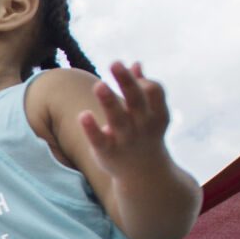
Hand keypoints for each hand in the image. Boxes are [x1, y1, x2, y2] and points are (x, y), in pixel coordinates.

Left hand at [78, 61, 170, 175]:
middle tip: (115, 63)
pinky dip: (92, 129)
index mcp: (156, 114)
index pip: (154, 92)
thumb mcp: (149, 114)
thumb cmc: (144, 135)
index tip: (129, 69)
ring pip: (118, 119)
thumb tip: (135, 64)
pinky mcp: (108, 153)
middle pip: (136, 101)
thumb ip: (142, 89)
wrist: (143, 175)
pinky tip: (83, 115)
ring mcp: (126, 141)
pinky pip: (99, 140)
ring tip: (99, 84)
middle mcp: (143, 126)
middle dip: (127, 82)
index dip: (143, 80)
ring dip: (109, 102)